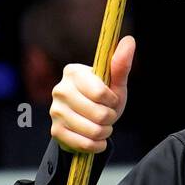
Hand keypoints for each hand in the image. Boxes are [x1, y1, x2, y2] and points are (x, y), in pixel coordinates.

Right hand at [49, 35, 134, 154]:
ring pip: (93, 131)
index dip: (112, 100)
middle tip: (107, 114)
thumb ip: (121, 65)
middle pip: (98, 114)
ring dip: (105, 132)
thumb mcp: (114, 84)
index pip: (100, 92)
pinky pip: (85, 144)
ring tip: (102, 125)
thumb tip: (130, 40)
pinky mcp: (55, 131)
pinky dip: (97, 144)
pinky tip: (96, 138)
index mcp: (73, 72)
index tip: (111, 99)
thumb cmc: (103, 99)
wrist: (87, 122)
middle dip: (110, 118)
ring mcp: (55, 111)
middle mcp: (60, 90)